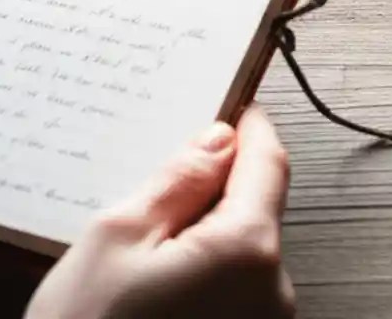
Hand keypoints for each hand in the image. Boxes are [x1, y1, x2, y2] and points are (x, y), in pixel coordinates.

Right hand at [25, 104, 293, 318]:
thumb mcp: (117, 234)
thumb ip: (176, 181)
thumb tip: (217, 140)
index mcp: (248, 249)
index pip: (268, 161)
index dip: (248, 125)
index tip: (229, 102)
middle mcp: (274, 289)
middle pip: (254, 206)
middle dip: (210, 185)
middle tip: (149, 180)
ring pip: (239, 248)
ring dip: (199, 231)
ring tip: (136, 244)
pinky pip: (230, 284)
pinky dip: (198, 268)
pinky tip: (148, 279)